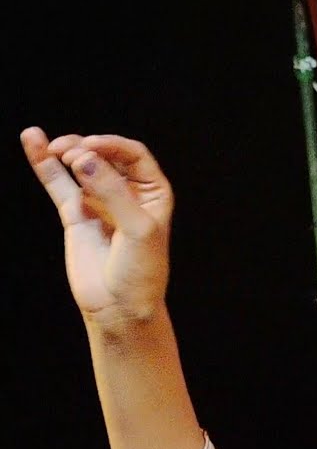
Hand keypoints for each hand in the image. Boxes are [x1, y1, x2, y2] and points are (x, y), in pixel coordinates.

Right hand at [21, 128, 173, 329]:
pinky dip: (45, 165)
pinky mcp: (76, 214)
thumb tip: (83, 159)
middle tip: (69, 154)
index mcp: (153, 192)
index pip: (133, 155)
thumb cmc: (141, 271)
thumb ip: (112, 193)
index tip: (90, 147)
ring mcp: (100, 202)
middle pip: (104, 155)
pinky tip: (32, 141)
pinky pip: (59, 184)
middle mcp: (128, 192)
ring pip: (80, 166)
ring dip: (65, 151)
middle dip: (86, 148)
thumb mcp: (136, 230)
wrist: (120, 307)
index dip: (112, 145)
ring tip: (53, 147)